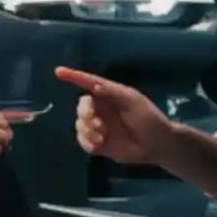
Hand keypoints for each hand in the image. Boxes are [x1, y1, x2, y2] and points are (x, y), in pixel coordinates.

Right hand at [54, 67, 171, 165]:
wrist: (158, 144)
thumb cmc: (149, 118)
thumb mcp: (132, 101)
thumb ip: (112, 92)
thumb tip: (92, 84)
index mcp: (109, 95)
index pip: (88, 82)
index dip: (73, 76)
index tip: (58, 72)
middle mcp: (101, 109)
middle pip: (81, 106)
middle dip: (84, 113)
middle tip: (95, 121)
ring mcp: (99, 127)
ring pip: (79, 125)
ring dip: (86, 130)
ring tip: (101, 136)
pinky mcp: (99, 144)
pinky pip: (83, 141)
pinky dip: (86, 142)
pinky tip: (98, 145)